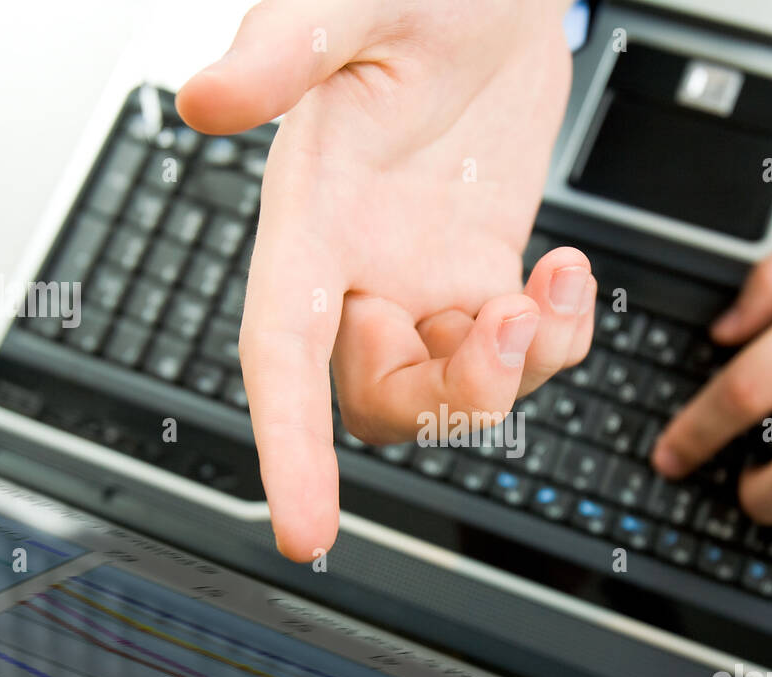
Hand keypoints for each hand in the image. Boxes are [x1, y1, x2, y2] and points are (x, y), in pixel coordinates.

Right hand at [177, 0, 594, 559]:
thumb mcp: (349, 5)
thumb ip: (281, 51)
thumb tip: (204, 99)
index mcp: (311, 219)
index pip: (281, 357)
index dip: (287, 449)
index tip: (300, 529)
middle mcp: (361, 266)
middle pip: (379, 402)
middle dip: (449, 395)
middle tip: (494, 321)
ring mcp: (428, 277)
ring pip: (455, 394)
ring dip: (516, 373)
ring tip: (547, 287)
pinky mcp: (485, 269)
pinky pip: (520, 354)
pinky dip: (556, 339)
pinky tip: (567, 273)